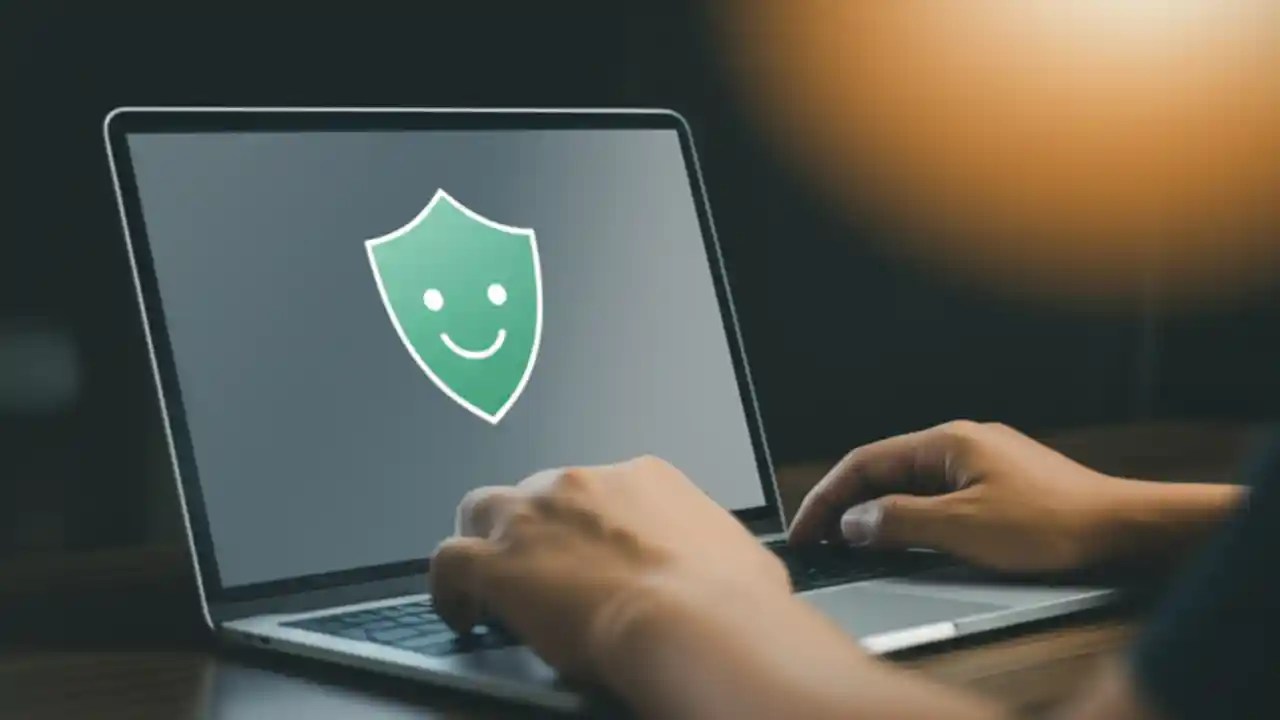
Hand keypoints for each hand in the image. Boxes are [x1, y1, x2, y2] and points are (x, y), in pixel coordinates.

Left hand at [432, 454, 1004, 719]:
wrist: (693, 622)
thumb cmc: (729, 601)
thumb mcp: (738, 559)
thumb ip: (714, 553)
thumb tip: (728, 571)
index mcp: (642, 478)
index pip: (595, 489)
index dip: (585, 524)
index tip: (589, 553)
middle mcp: (581, 484)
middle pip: (536, 493)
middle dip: (534, 527)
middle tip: (542, 570)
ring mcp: (535, 517)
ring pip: (482, 510)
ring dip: (485, 542)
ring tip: (488, 582)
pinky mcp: (499, 561)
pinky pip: (449, 562)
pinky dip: (449, 587)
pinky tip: (460, 613)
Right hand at [790, 420, 1238, 571]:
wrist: (1123, 527)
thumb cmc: (1050, 523)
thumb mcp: (962, 527)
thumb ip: (899, 521)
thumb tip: (854, 521)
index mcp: (945, 441)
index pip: (864, 461)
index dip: (827, 496)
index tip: (805, 528)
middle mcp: (960, 442)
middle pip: (885, 469)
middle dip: (847, 503)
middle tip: (821, 539)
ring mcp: (981, 460)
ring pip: (911, 483)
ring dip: (878, 511)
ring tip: (854, 544)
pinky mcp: (999, 483)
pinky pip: (938, 493)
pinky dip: (911, 515)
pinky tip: (907, 539)